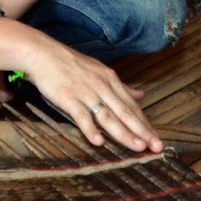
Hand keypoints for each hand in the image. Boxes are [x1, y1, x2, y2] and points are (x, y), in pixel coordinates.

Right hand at [23, 40, 159, 152]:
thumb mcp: (99, 70)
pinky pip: (82, 115)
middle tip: (157, 146)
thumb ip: (121, 86)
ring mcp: (86, 92)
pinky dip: (90, 129)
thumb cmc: (70, 63)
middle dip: (142, 131)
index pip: (132, 105)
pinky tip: (98, 142)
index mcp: (110, 80)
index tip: (157, 138)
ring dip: (124, 132)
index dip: (145, 123)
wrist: (43, 53)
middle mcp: (102, 86)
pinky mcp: (69, 97)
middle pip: (125, 112)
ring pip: (108, 116)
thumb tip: (141, 95)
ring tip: (137, 146)